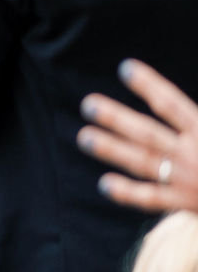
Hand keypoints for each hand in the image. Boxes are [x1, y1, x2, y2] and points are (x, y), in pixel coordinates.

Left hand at [79, 60, 197, 212]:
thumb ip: (197, 115)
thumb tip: (177, 105)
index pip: (173, 104)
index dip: (150, 85)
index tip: (125, 68)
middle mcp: (194, 154)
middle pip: (148, 133)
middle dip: (117, 118)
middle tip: (87, 104)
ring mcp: (188, 180)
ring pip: (143, 163)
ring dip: (112, 150)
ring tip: (85, 137)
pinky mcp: (187, 204)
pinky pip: (153, 199)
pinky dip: (129, 193)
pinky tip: (105, 184)